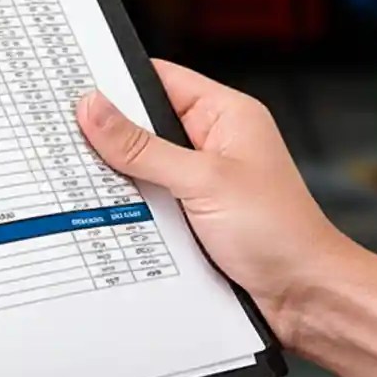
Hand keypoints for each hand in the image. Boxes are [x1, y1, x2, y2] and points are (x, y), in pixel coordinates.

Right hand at [75, 60, 356, 344]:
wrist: (306, 297)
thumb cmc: (280, 233)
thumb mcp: (202, 181)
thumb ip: (143, 147)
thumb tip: (96, 109)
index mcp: (226, 114)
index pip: (159, 80)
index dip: (118, 82)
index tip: (74, 88)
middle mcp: (214, 142)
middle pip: (146, 126)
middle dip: (112, 136)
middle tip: (70, 140)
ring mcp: (204, 181)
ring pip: (144, 167)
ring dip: (122, 178)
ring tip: (89, 182)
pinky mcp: (195, 215)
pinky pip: (151, 201)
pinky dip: (133, 208)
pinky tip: (112, 217)